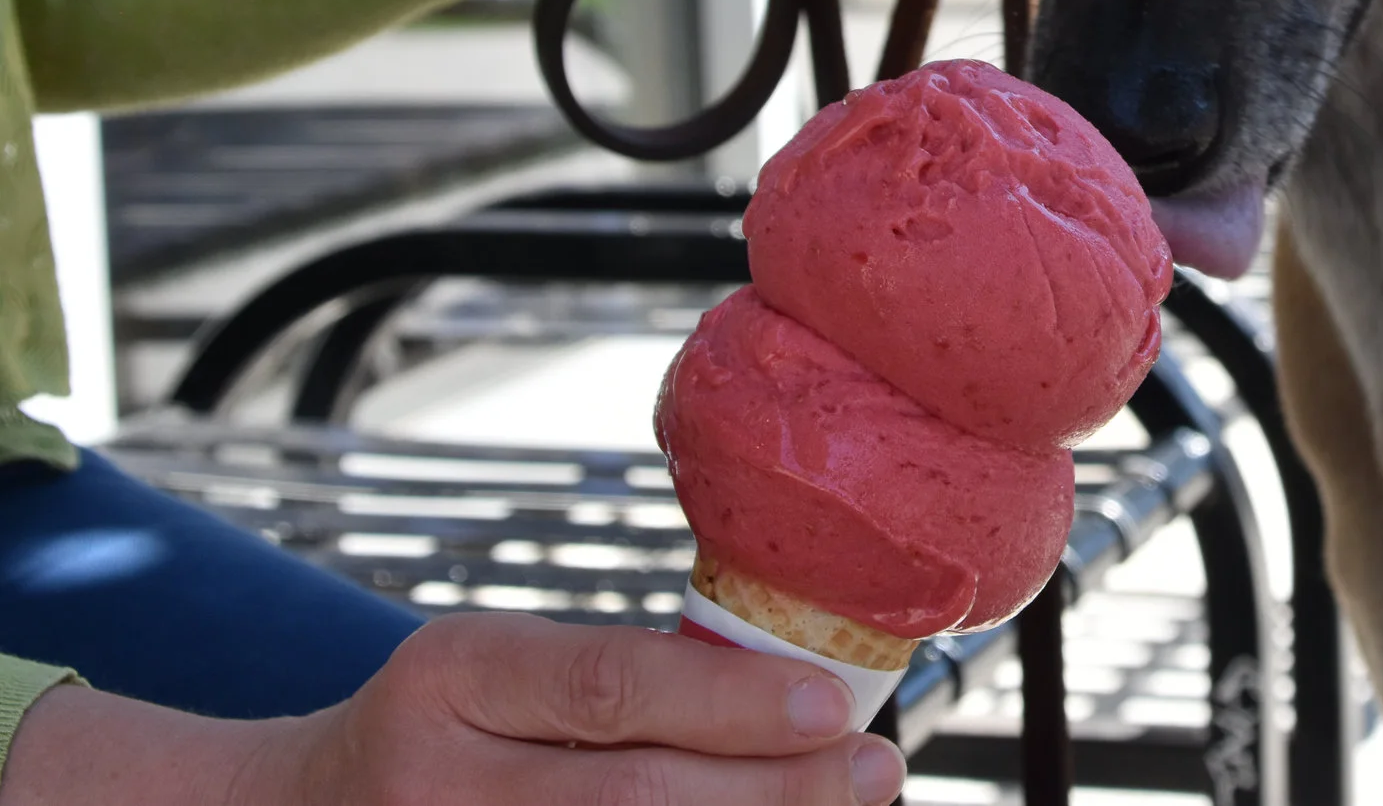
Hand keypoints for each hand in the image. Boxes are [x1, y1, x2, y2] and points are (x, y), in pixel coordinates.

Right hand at [0, 614, 906, 804]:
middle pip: (634, 800)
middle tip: (871, 771)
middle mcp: (437, 781)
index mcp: (452, 677)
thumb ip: (609, 681)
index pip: (613, 687)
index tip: (833, 700)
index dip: (732, 698)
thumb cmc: (430, 730)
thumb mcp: (494, 669)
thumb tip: (786, 691)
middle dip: (772, 791)